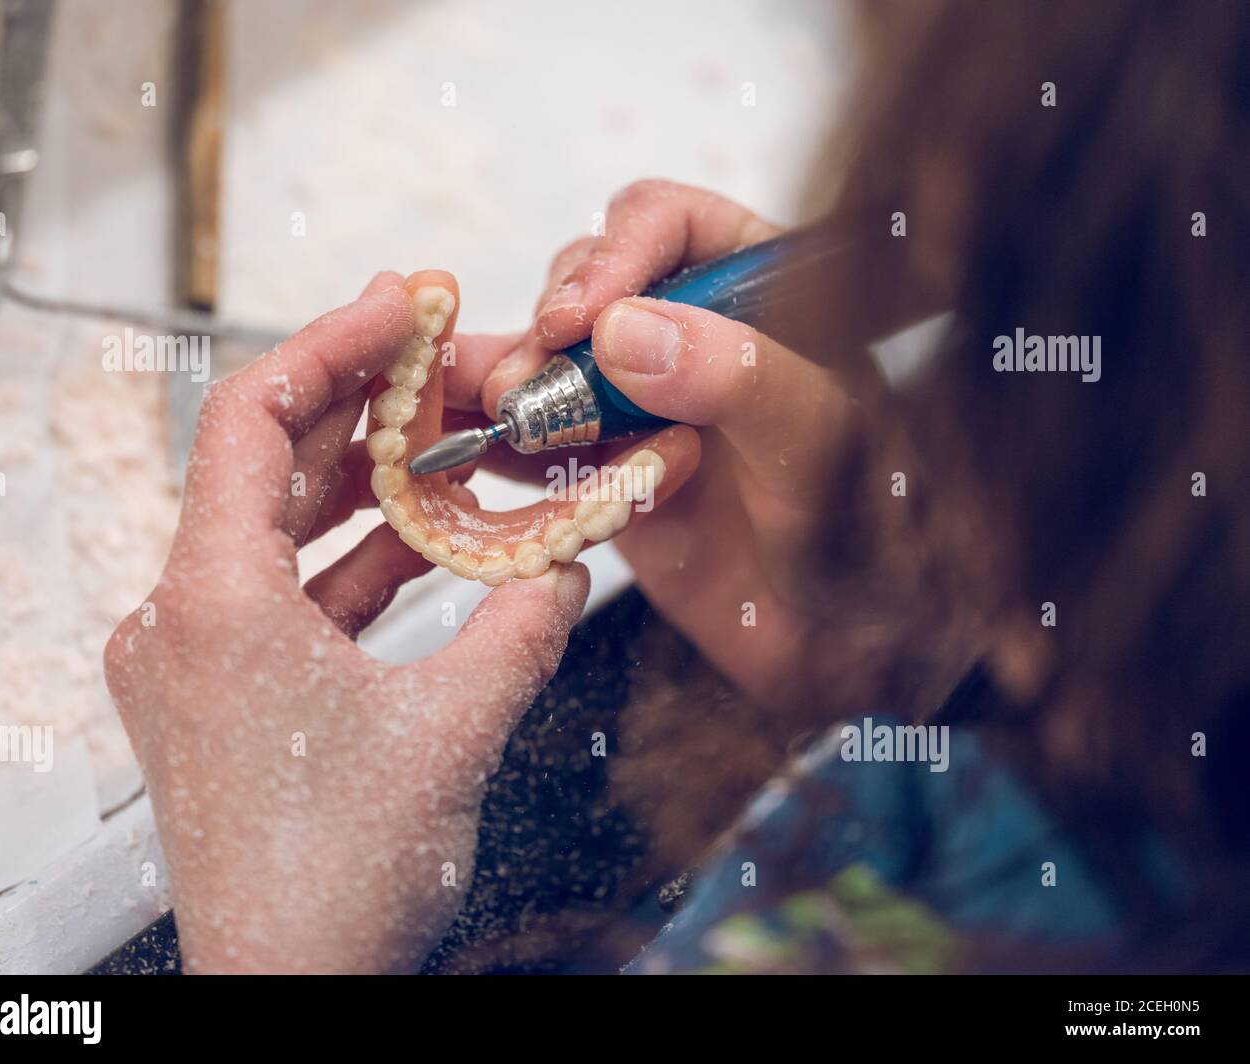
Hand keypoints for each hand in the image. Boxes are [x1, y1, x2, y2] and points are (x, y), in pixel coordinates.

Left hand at [104, 271, 589, 972]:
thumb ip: (524, 627)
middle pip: (273, 465)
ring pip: (288, 530)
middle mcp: (185, 618)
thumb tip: (565, 564)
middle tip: (451, 363)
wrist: (292, 992)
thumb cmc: (340, 879)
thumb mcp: (457, 733)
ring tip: (458, 442)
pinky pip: (296, 594)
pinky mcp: (227, 695)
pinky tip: (436, 540)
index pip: (251, 417)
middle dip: (369, 409)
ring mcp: (200, 658)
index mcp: (215, 602)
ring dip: (375, 487)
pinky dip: (364, 560)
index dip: (331, 344)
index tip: (403, 301)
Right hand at [478, 181, 910, 709]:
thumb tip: (622, 331)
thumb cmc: (869, 536)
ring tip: (474, 411)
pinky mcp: (604, 474)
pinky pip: (533, 448)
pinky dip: (492, 447)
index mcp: (759, 295)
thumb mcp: (822, 442)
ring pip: (547, 365)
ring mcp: (640, 407)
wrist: (848, 646)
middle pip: (589, 290)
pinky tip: (460, 450)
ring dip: (504, 382)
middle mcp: (689, 339)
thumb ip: (737, 378)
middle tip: (526, 380)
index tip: (577, 318)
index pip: (671, 225)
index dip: (614, 255)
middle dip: (548, 329)